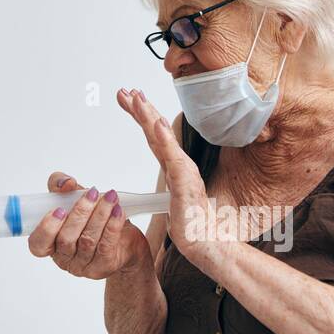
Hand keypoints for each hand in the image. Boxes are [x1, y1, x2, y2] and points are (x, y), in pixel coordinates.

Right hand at [27, 172, 152, 278]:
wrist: (123, 238)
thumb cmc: (91, 218)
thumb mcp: (72, 197)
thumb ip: (61, 185)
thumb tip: (66, 184)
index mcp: (51, 242)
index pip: (38, 245)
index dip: (45, 229)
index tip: (59, 209)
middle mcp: (65, 257)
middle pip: (66, 239)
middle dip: (80, 213)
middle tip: (93, 194)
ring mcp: (84, 265)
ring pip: (88, 240)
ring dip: (100, 215)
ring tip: (110, 197)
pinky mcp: (104, 266)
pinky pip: (106, 245)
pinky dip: (112, 225)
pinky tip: (117, 211)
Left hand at [117, 88, 224, 273]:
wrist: (207, 242)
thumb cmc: (193, 222)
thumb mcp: (174, 198)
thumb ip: (171, 182)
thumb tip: (168, 170)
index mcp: (174, 166)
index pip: (155, 136)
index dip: (143, 116)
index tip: (129, 99)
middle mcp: (179, 165)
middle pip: (156, 131)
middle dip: (141, 108)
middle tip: (126, 90)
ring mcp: (183, 172)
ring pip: (162, 139)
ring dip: (149, 117)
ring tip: (136, 98)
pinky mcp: (186, 184)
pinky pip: (172, 158)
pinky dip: (165, 140)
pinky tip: (157, 124)